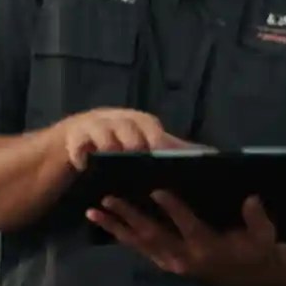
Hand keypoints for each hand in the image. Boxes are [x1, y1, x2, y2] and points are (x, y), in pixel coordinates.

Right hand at [57, 109, 198, 170]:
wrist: (81, 134)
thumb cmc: (122, 139)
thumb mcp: (147, 140)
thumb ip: (174, 147)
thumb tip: (211, 152)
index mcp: (139, 121)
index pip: (151, 127)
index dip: (158, 141)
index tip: (165, 157)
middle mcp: (118, 119)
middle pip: (128, 129)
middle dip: (134, 144)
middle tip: (141, 162)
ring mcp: (95, 127)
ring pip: (104, 136)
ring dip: (109, 147)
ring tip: (115, 164)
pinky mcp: (74, 138)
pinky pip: (77, 146)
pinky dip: (81, 155)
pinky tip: (84, 166)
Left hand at [87, 191, 281, 285]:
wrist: (252, 277)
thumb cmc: (257, 250)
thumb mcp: (265, 235)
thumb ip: (256, 218)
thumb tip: (251, 199)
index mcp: (208, 248)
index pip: (187, 226)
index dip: (172, 208)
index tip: (156, 190)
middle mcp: (185, 258)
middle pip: (153, 235)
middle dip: (129, 216)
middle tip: (109, 199)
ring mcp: (173, 263)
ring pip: (140, 245)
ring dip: (117, 228)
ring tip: (95, 213)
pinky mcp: (168, 264)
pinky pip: (142, 250)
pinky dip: (124, 237)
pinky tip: (108, 225)